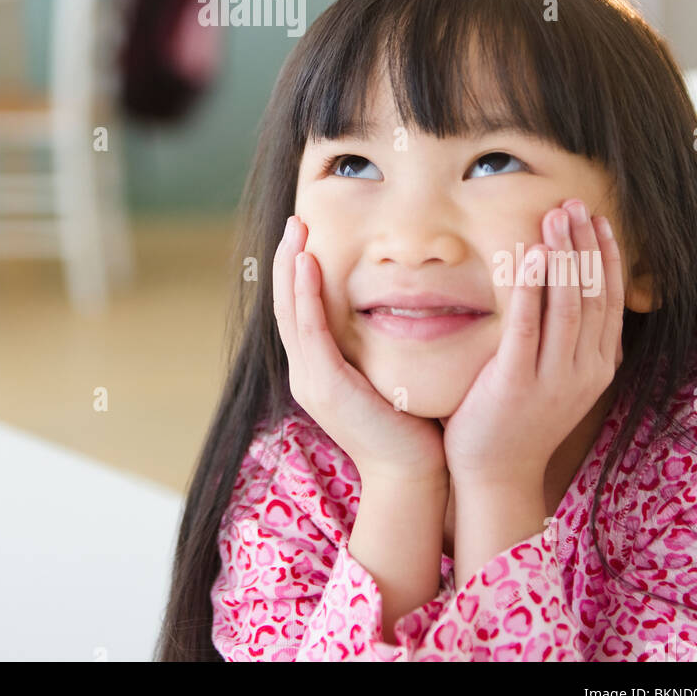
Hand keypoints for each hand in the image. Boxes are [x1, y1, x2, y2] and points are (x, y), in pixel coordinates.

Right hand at [273, 215, 447, 484]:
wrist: (412, 473)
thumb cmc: (409, 424)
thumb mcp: (385, 375)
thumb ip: (378, 344)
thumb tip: (396, 305)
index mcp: (317, 371)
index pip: (297, 312)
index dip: (295, 273)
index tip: (302, 237)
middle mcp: (305, 373)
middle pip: (284, 306)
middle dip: (286, 261)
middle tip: (293, 222)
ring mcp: (311, 380)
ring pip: (290, 313)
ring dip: (290, 269)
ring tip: (295, 233)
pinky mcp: (327, 386)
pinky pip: (311, 331)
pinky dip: (306, 296)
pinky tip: (308, 266)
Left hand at [441, 200, 624, 489]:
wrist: (495, 475)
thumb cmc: (518, 419)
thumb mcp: (557, 378)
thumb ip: (567, 341)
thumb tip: (568, 290)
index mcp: (597, 367)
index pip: (609, 301)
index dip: (605, 257)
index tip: (597, 219)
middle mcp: (583, 371)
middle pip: (592, 295)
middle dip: (584, 244)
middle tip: (573, 205)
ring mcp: (553, 379)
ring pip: (568, 305)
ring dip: (563, 255)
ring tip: (554, 217)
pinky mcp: (517, 383)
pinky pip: (528, 326)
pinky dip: (533, 287)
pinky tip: (533, 256)